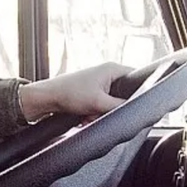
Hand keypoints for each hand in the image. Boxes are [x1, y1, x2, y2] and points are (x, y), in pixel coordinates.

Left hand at [18, 62, 132, 122]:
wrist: (47, 99)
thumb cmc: (69, 93)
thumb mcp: (100, 103)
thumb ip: (120, 107)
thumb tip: (135, 110)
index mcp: (112, 69)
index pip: (137, 77)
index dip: (138, 91)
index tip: (134, 104)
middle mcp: (107, 73)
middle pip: (124, 94)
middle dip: (113, 108)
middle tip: (101, 112)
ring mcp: (98, 83)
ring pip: (111, 103)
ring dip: (101, 113)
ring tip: (89, 115)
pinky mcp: (91, 93)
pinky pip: (100, 106)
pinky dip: (94, 113)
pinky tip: (84, 117)